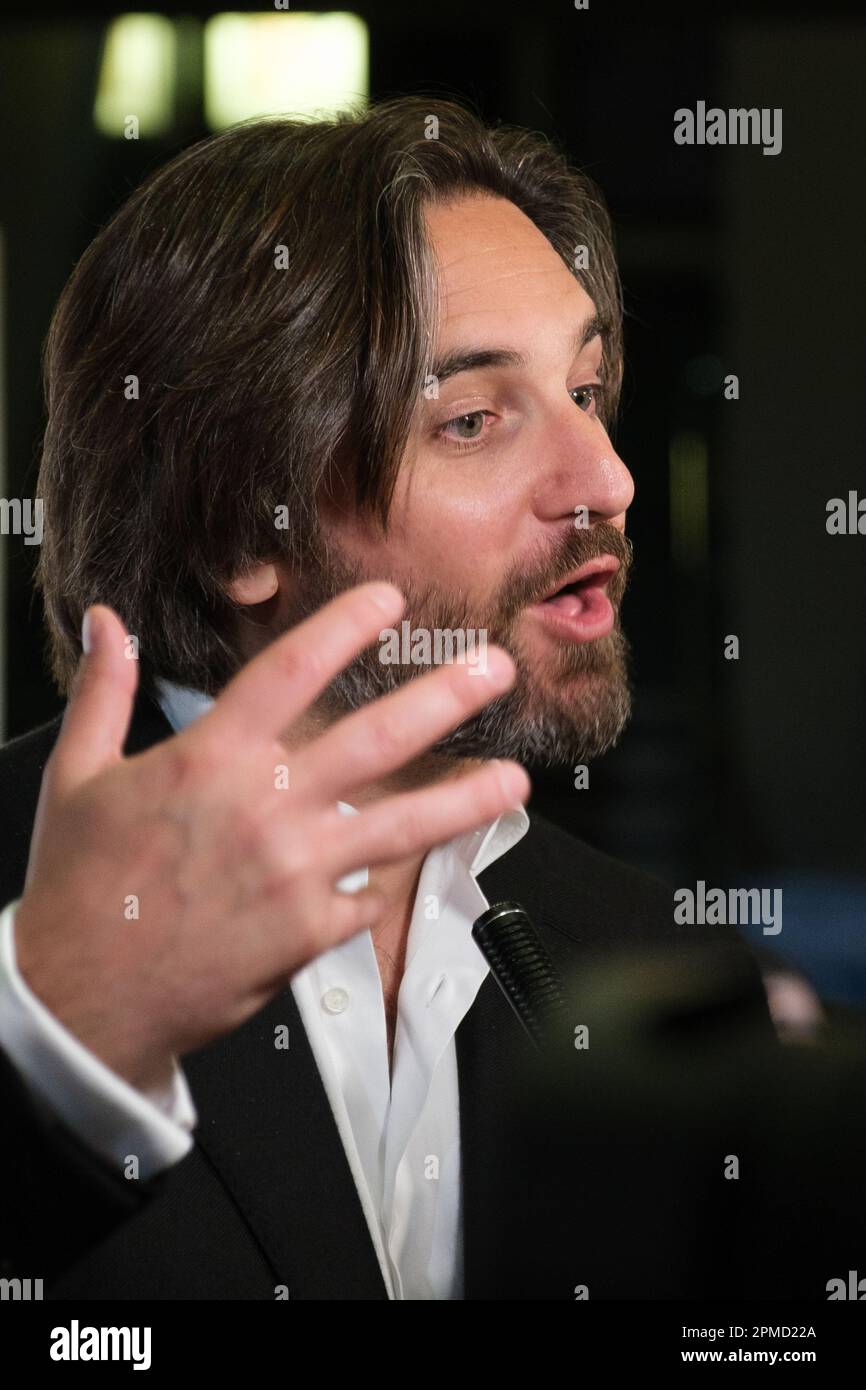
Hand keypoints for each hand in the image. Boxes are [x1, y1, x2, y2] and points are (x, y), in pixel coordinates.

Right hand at [14, 584, 529, 1090]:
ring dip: (465, 800)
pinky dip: (383, 886)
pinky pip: (366, 899)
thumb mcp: (75, 778)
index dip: (347, 627)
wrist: (84, 1000)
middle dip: (443, 698)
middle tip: (493, 671)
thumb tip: (109, 624)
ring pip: (401, 825)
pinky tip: (408, 874)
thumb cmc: (80, 889)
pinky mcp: (309, 932)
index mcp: (208, 760)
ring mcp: (295, 872)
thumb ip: (105, 692)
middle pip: (375, 738)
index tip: (389, 602)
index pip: (293, 670)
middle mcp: (264, 808)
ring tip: (514, 781)